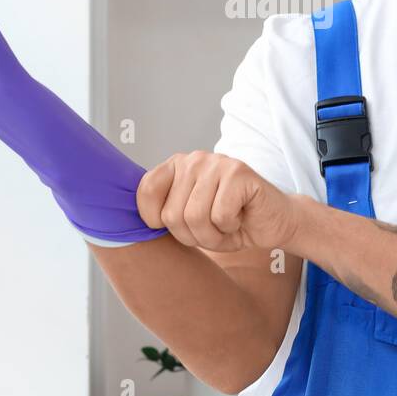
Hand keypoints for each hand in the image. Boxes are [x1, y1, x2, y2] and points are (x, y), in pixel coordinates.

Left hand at [135, 151, 299, 251]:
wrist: (272, 223)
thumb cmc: (228, 223)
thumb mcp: (187, 219)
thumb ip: (163, 212)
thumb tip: (124, 222)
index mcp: (176, 166)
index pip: (145, 192)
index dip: (156, 220)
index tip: (179, 226)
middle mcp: (194, 159)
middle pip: (171, 215)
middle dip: (192, 236)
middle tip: (213, 229)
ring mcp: (217, 162)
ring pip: (195, 217)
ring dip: (212, 235)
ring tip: (226, 226)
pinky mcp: (240, 173)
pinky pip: (220, 216)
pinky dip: (231, 228)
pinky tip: (241, 217)